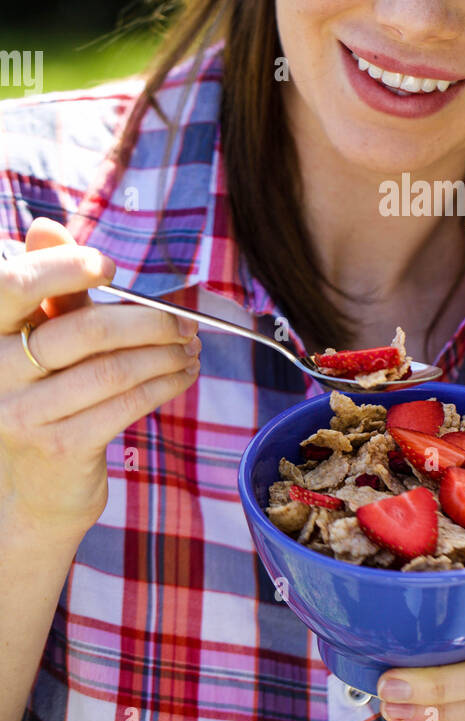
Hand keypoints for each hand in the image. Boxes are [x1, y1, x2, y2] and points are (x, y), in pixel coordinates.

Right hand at [0, 217, 201, 538]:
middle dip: (147, 320)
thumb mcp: (43, 343)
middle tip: (185, 321)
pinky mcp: (59, 447)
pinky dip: (165, 384)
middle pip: (84, 329)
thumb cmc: (46, 401)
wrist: (35, 494)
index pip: (13, 286)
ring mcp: (23, 414)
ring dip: (165, 354)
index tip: (109, 267)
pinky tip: (183, 375)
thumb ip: (52, 292)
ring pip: (112, 368)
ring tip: (191, 347)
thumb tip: (45, 225)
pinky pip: (126, 404)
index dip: (63, 268)